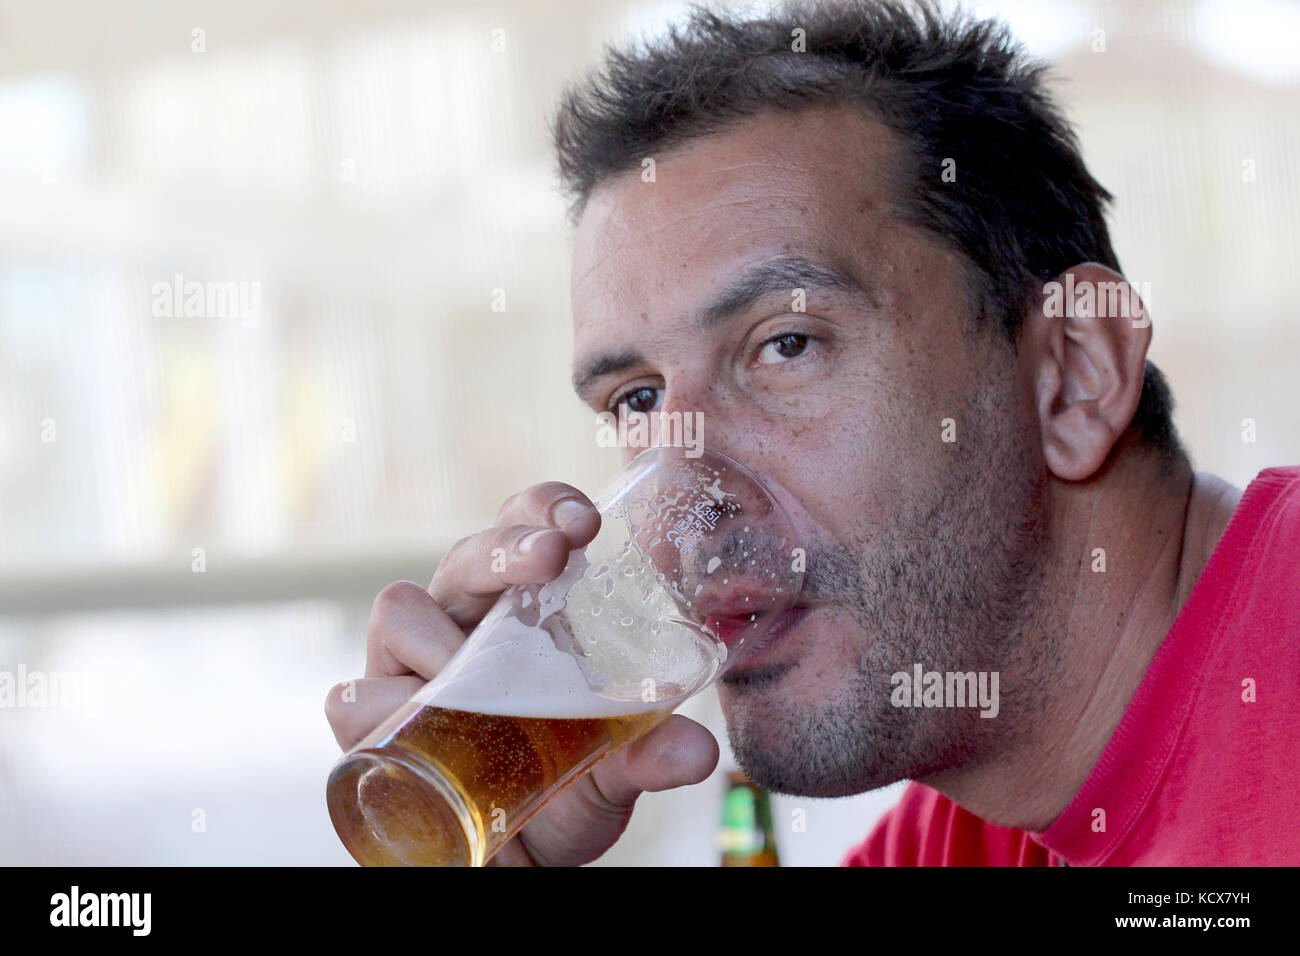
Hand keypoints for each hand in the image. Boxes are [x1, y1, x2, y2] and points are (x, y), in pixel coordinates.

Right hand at [324, 481, 719, 864]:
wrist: (512, 863)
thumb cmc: (559, 791)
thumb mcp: (612, 774)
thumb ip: (648, 755)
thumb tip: (698, 750)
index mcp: (523, 611)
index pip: (526, 528)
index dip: (545, 507)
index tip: (585, 524)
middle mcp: (462, 623)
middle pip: (465, 556)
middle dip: (505, 548)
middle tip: (552, 561)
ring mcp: (410, 667)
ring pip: (399, 607)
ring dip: (439, 638)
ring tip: (474, 683)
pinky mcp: (370, 719)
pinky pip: (353, 693)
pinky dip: (380, 705)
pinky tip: (415, 726)